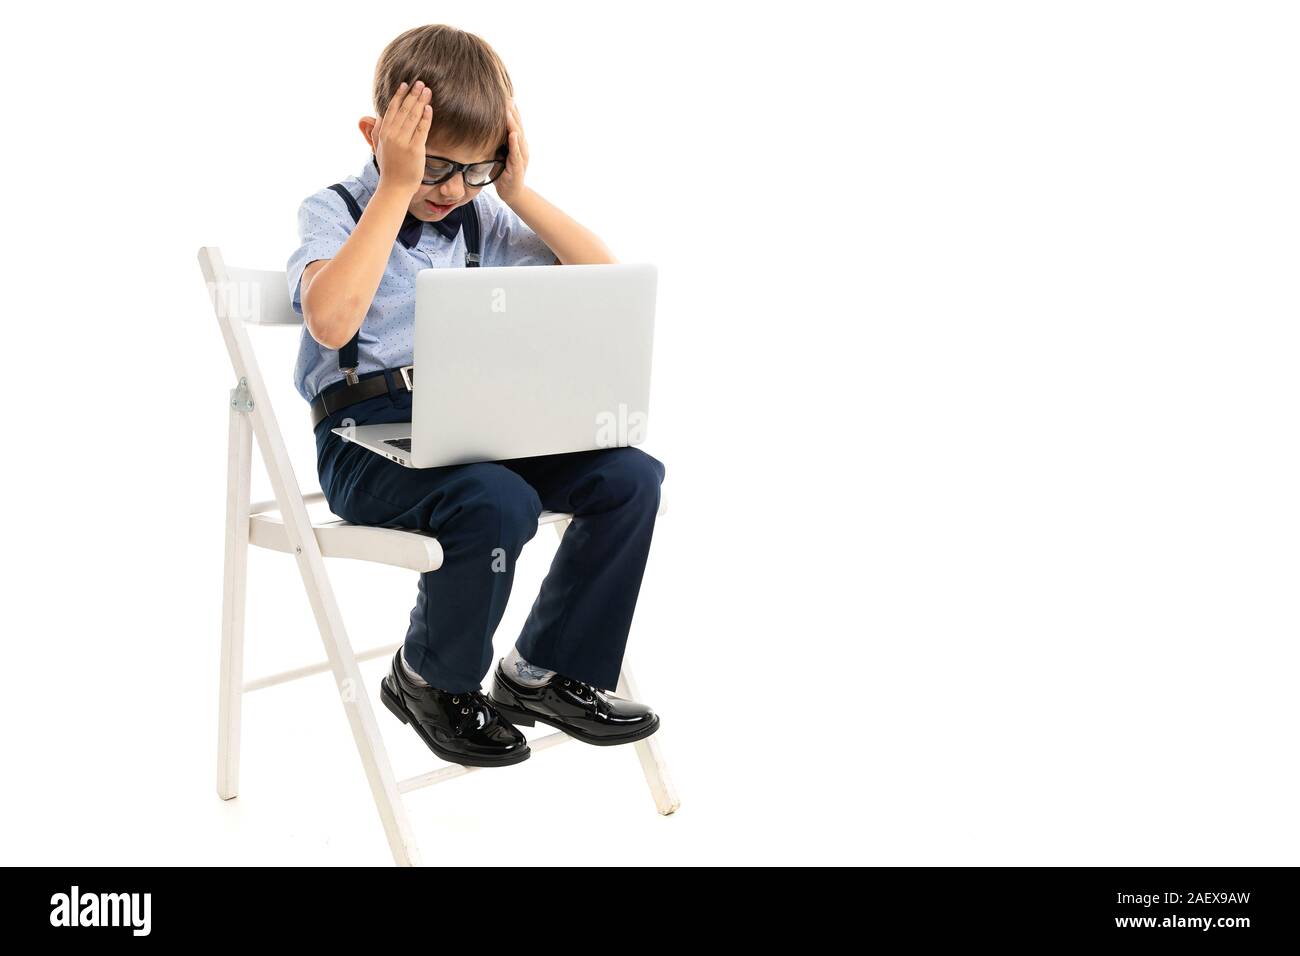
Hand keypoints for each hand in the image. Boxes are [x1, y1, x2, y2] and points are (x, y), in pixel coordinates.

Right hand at [371, 80, 431, 196]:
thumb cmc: (389, 168)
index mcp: (384, 132)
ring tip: (427, 90)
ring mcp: (403, 142)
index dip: (399, 96)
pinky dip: (425, 118)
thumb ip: (378, 131)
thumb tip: (379, 117)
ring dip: (420, 102)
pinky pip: (421, 130)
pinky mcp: (415, 149)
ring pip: (413, 117)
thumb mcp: (378, 147)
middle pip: (404, 110)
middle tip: (420, 82)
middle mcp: (392, 135)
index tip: (404, 84)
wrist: (394, 187)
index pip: (392, 109)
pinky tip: (429, 108)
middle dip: (412, 94)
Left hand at [494, 98, 529, 204]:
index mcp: (516, 143)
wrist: (512, 193)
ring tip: (509, 110)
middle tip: (507, 96)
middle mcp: (521, 147)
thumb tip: (479, 128)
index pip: (514, 123)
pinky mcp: (518, 167)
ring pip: (518, 136)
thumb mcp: (497, 153)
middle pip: (517, 126)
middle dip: (512, 111)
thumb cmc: (503, 173)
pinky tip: (512, 134)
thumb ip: (493, 141)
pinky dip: (514, 143)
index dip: (510, 110)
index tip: (504, 96)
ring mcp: (521, 156)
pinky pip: (517, 153)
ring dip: (513, 123)